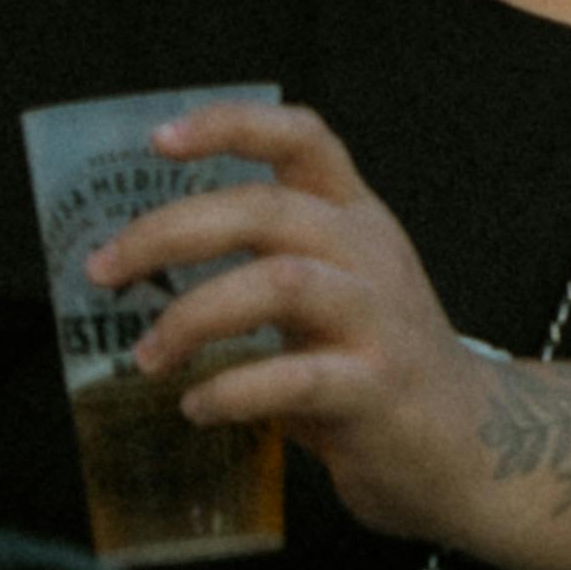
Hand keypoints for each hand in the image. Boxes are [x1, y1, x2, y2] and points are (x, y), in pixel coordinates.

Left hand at [103, 99, 490, 535]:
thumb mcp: (331, 293)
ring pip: (280, 282)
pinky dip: (230, 391)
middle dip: (169, 233)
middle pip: (270, 210)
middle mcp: (371, 255)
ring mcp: (380, 320)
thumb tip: (135, 272)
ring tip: (147, 356)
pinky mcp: (377, 388)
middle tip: (103, 272)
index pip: (304, 140)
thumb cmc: (372, 366)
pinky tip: (198, 408)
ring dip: (192, 316)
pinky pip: (294, 378)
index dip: (231, 128)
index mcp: (356, 220)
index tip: (157, 140)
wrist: (467, 442)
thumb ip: (261, 268)